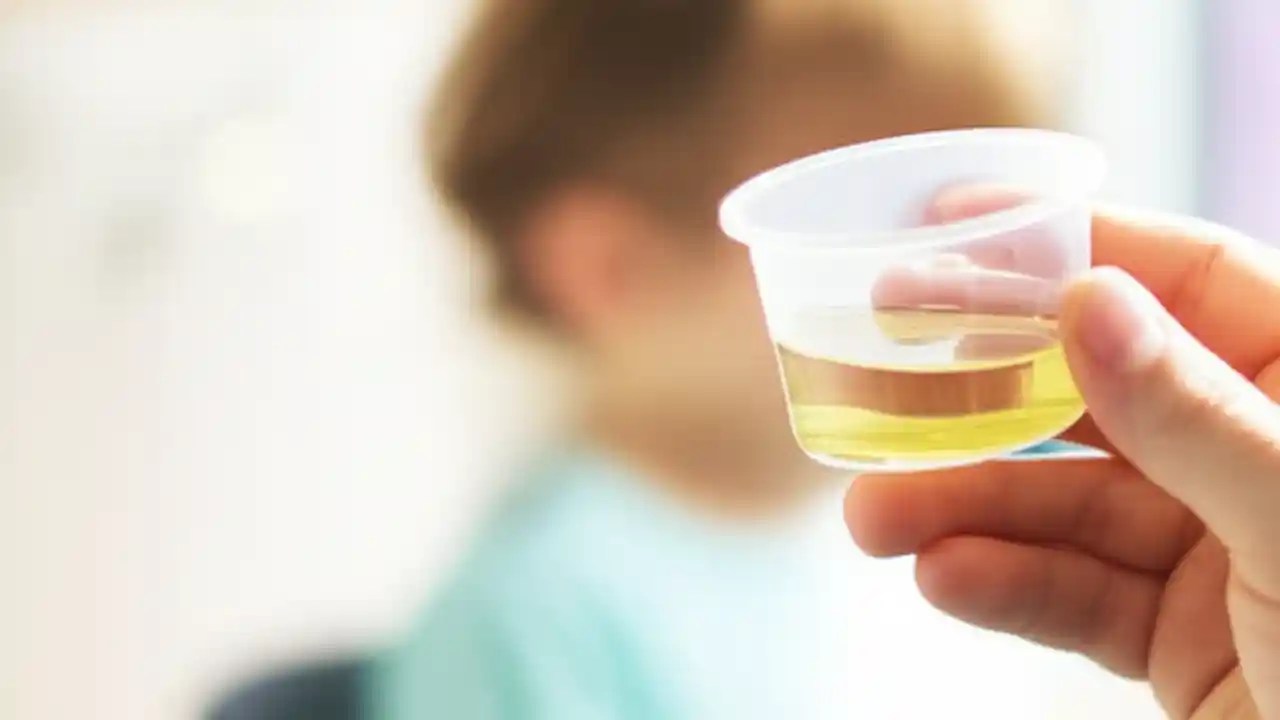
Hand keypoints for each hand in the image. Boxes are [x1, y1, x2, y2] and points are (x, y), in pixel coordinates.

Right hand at [846, 192, 1279, 719]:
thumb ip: (1198, 416)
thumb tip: (1089, 300)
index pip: (1186, 281)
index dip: (1070, 245)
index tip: (950, 229)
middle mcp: (1257, 455)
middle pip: (1098, 395)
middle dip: (982, 398)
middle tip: (877, 379)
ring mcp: (1215, 548)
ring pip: (1067, 503)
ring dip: (964, 508)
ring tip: (874, 519)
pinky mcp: (1176, 635)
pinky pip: (1076, 593)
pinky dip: (1004, 584)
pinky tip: (942, 574)